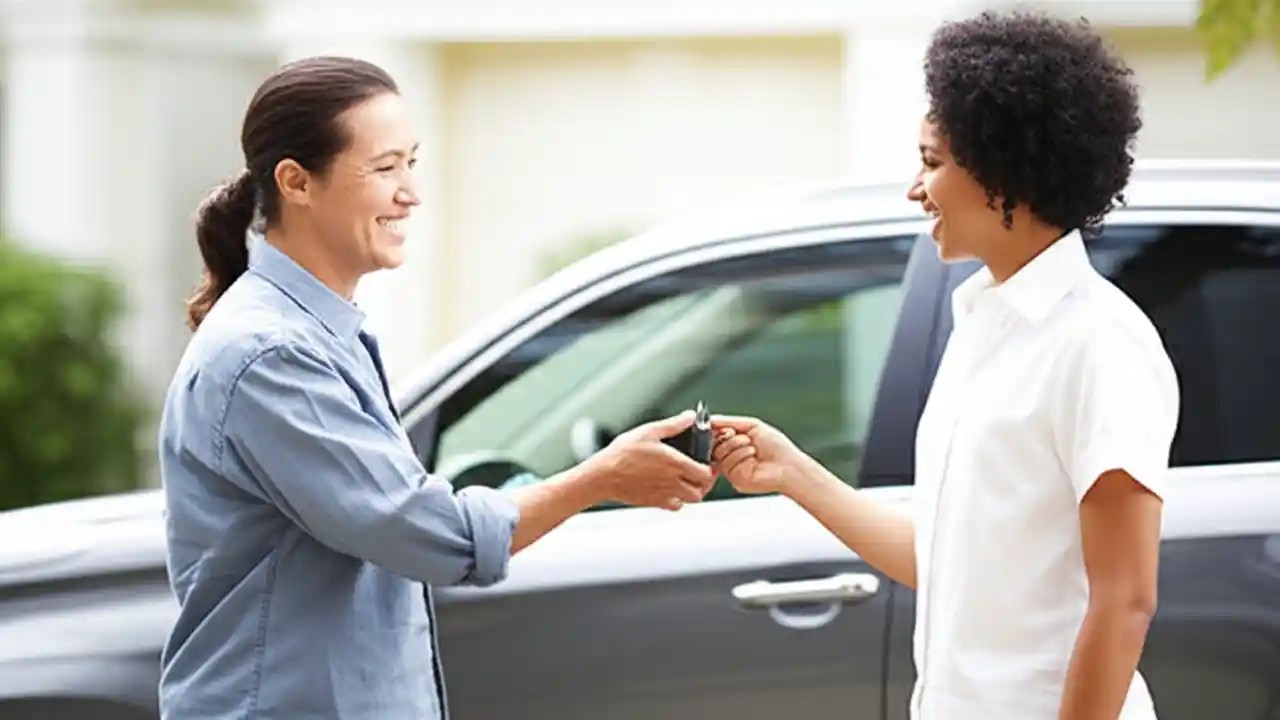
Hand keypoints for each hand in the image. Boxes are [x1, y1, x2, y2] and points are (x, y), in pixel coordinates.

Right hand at [586, 412, 717, 510]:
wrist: (602, 477)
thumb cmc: (622, 453)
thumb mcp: (648, 431)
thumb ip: (673, 425)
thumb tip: (690, 417)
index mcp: (675, 464)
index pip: (706, 474)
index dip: (710, 468)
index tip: (707, 461)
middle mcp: (673, 482)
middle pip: (702, 490)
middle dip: (705, 481)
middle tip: (700, 471)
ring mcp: (664, 495)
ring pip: (691, 500)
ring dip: (693, 490)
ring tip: (687, 479)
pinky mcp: (654, 502)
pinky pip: (675, 506)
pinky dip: (678, 500)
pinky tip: (671, 488)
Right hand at [710, 415, 808, 494]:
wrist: (788, 464)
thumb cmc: (777, 447)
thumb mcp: (753, 425)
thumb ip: (730, 421)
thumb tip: (711, 419)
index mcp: (736, 444)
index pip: (716, 437)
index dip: (716, 430)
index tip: (719, 426)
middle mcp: (733, 458)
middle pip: (713, 446)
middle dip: (726, 437)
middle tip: (737, 434)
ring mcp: (733, 470)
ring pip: (719, 455)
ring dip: (736, 445)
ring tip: (751, 446)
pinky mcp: (736, 480)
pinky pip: (727, 465)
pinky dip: (740, 455)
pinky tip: (752, 456)